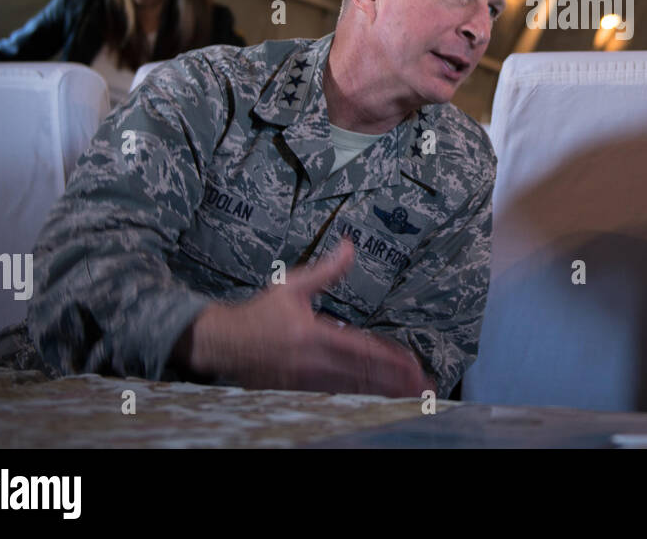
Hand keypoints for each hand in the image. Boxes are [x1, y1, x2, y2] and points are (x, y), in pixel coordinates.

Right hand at [174, 241, 428, 396]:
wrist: (222, 344)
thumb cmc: (258, 314)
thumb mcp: (291, 286)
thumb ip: (326, 270)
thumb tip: (350, 247)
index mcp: (313, 336)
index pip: (361, 350)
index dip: (390, 359)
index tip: (413, 364)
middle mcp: (313, 363)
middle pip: (363, 376)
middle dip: (396, 383)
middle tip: (423, 387)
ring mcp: (306, 381)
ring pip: (353, 390)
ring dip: (384, 393)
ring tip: (410, 396)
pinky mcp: (300, 391)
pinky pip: (337, 396)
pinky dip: (361, 397)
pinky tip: (377, 399)